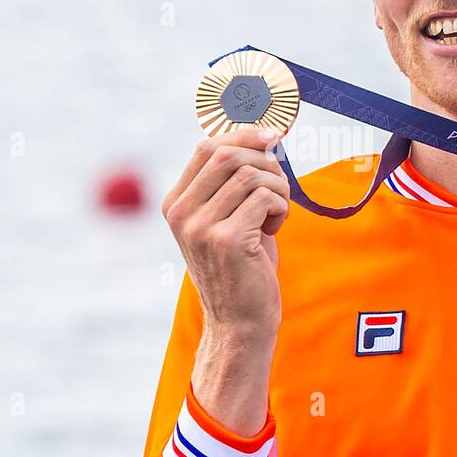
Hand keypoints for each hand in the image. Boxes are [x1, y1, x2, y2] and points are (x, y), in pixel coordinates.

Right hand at [161, 127, 290, 338]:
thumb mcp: (227, 219)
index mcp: (175, 204)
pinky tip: (275, 227)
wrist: (239, 322)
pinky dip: (281, 207)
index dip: (243, 135)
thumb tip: (264, 134)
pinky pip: (264, 197)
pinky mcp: (228, 240)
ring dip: (277, 187)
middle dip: (265, 162)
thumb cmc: (242, 267)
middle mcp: (181, 213)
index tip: (272, 136)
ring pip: (250, 174)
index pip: (207, 147)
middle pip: (228, 154)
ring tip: (277, 212)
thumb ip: (233, 182)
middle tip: (278, 186)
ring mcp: (201, 227)